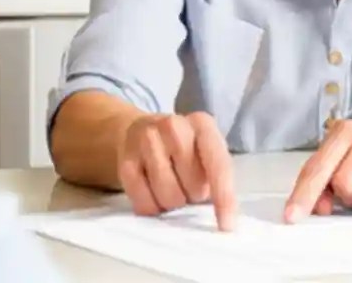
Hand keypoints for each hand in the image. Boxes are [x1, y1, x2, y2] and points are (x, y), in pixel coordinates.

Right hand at [116, 111, 236, 230]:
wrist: (142, 131)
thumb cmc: (185, 149)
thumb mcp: (206, 152)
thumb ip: (216, 176)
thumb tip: (222, 218)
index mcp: (202, 124)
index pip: (218, 166)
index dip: (224, 198)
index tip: (227, 226)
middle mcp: (173, 127)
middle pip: (193, 185)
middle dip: (194, 194)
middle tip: (187, 184)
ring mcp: (146, 141)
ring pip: (168, 196)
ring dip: (173, 202)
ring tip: (171, 186)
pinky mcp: (125, 162)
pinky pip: (144, 203)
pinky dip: (152, 207)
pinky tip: (153, 193)